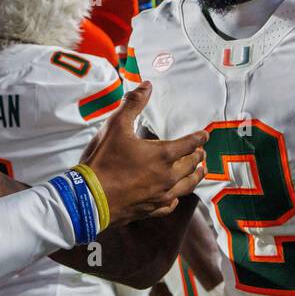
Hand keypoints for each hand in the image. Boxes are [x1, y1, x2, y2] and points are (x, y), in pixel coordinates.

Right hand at [80, 82, 206, 224]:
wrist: (90, 198)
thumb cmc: (104, 161)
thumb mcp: (116, 126)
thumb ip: (133, 104)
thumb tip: (146, 86)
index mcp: (163, 155)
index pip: (190, 144)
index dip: (199, 138)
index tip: (205, 135)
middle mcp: (167, 176)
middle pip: (191, 166)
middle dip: (198, 157)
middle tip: (201, 153)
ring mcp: (160, 195)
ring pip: (187, 186)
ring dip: (195, 177)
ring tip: (200, 172)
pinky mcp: (151, 209)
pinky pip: (171, 204)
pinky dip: (176, 198)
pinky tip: (174, 197)